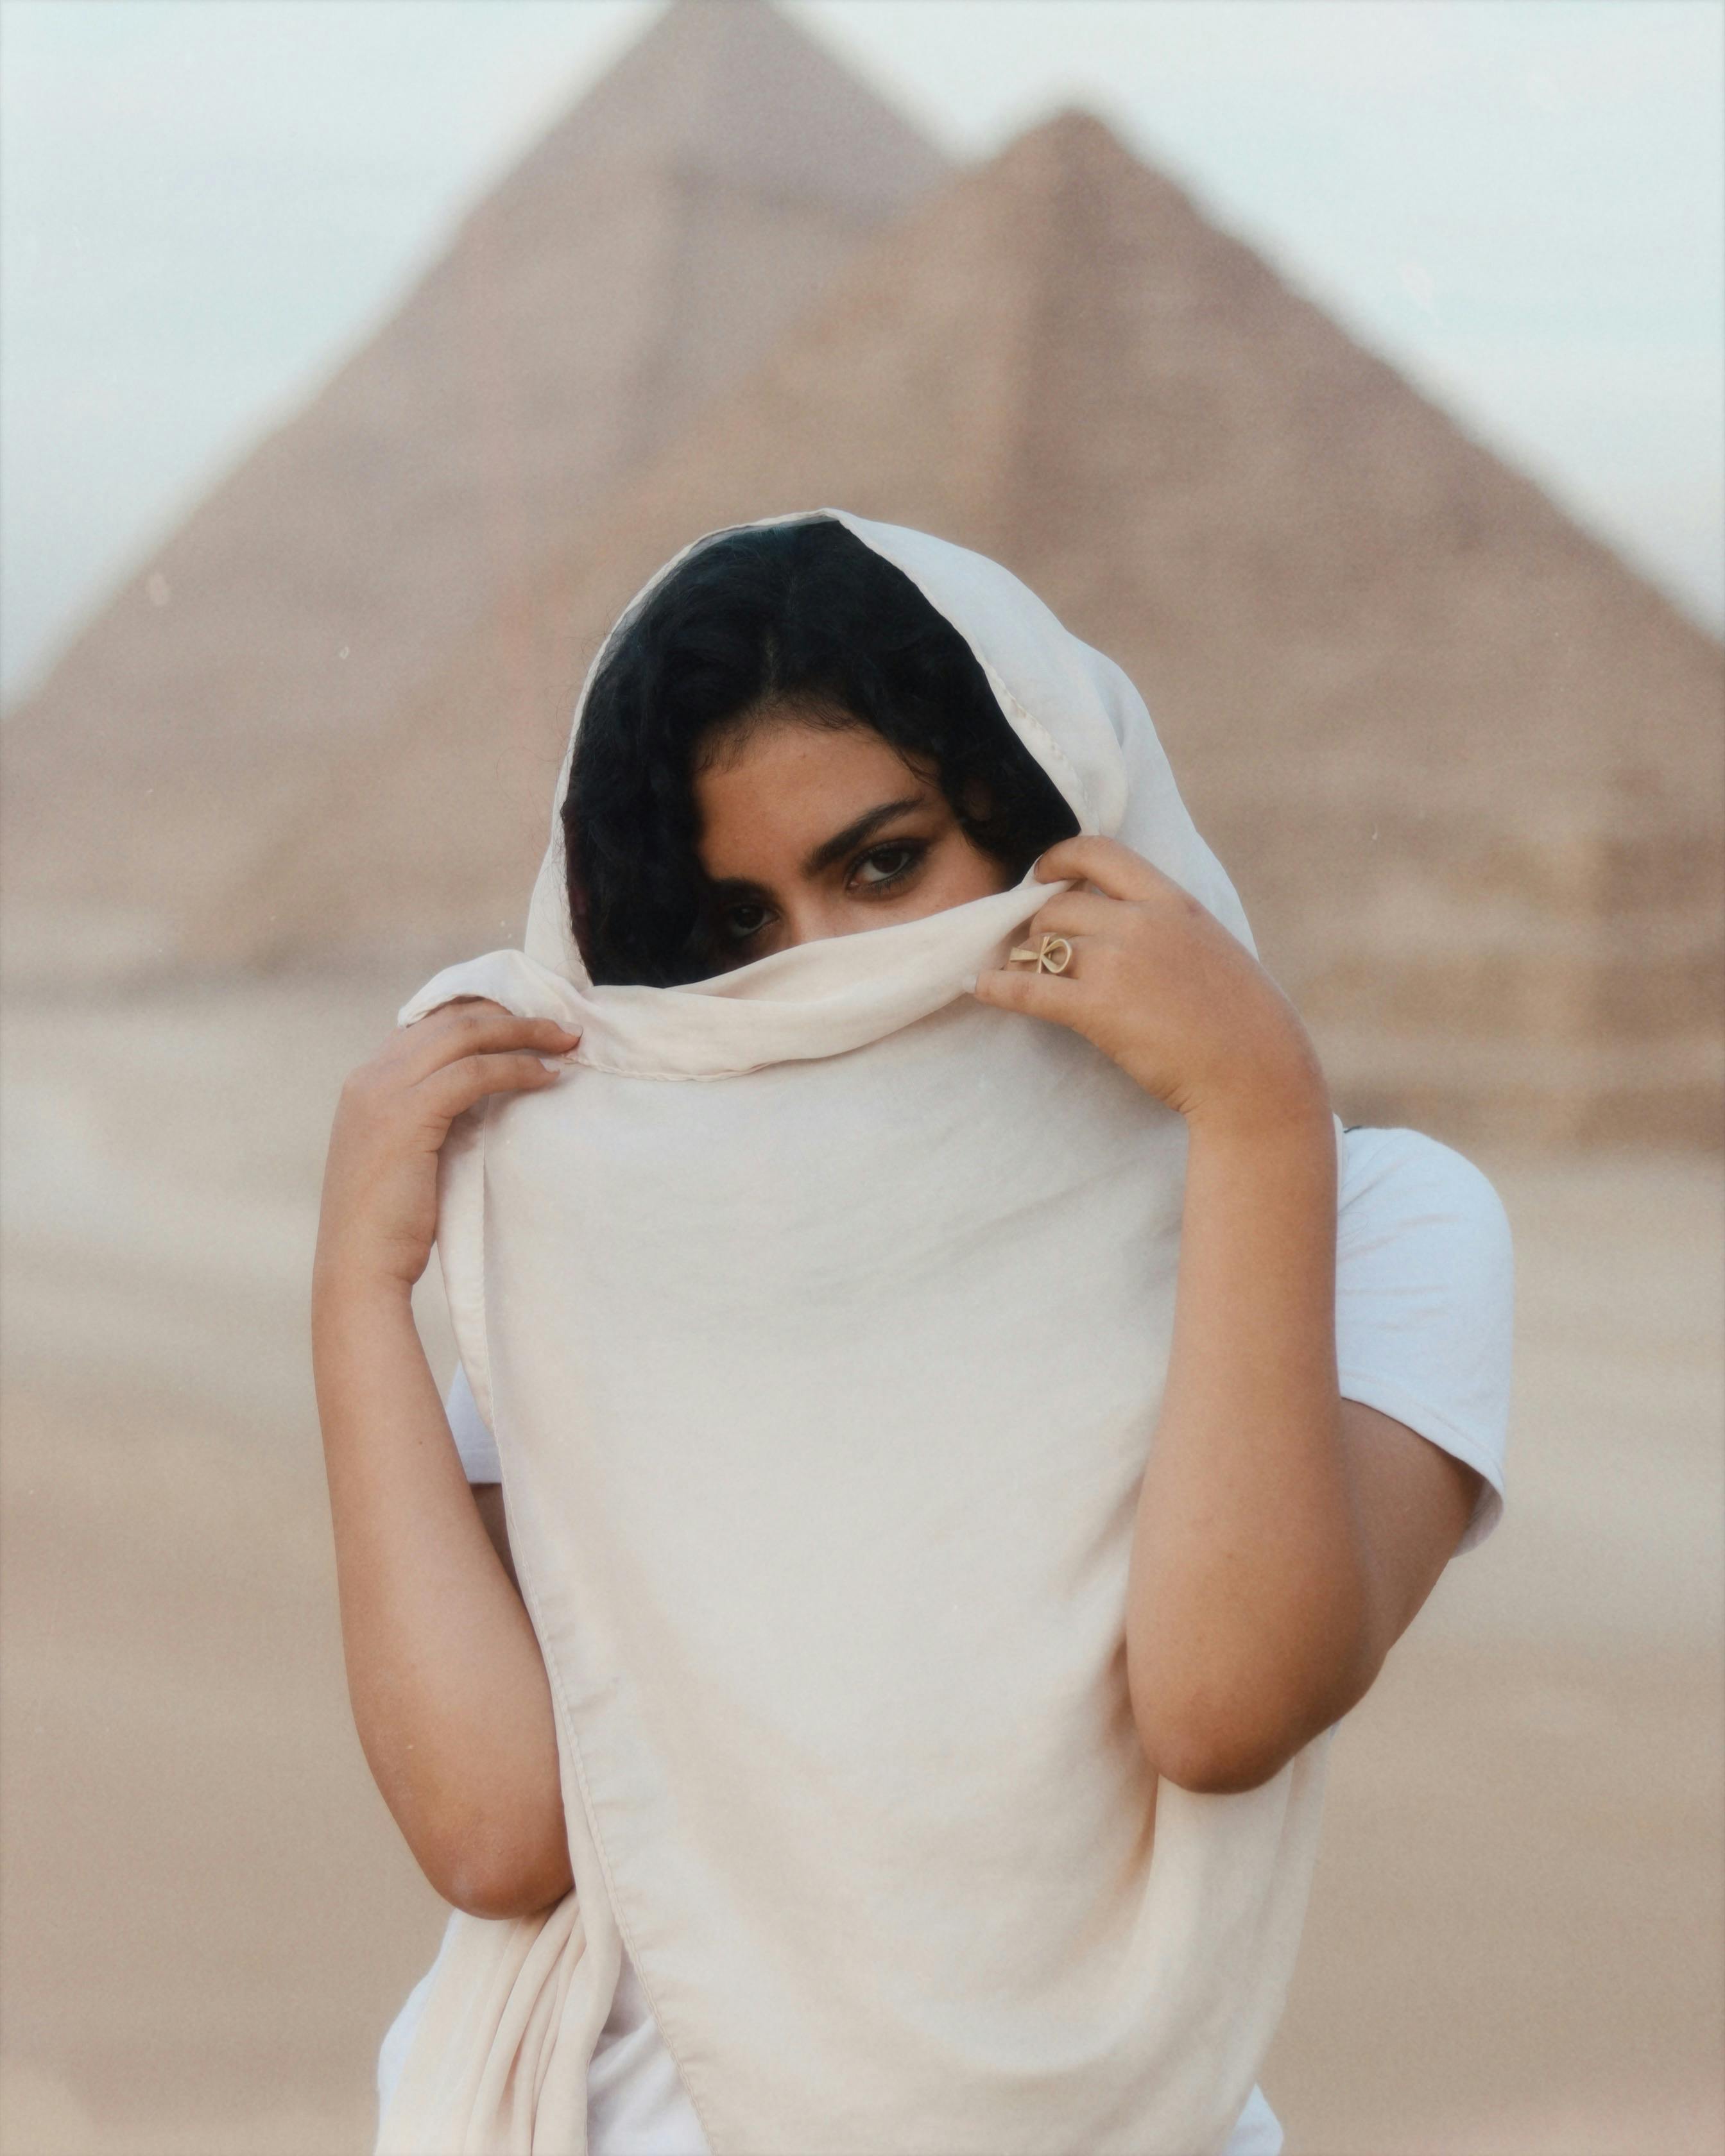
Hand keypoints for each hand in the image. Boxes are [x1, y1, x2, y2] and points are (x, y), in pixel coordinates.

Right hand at [314, 997, 580, 1293]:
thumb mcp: (408, 1156)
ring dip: (523, 1033)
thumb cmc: (391, 1226)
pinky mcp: (407, 1115)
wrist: (360, 1268)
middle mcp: (370, 1077)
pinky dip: (515, 1068)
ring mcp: (383, 1092)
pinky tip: (547, 1077)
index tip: (527, 1021)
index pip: (429, 1026)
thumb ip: (432, 1118)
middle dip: (510, 1015)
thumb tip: (485, 1099)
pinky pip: (473, 1073)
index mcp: (367, 1084)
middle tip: (561, 1025)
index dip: (481, 1016)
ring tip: (566, 1041)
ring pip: (464, 1036)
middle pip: (450, 1020)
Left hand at [971, 836, 1327, 1130]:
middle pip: (1060, 904)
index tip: (1042, 873)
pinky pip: (1028, 988)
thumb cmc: (1243, 1020)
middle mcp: (1140, 922)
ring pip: (1043, 943)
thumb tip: (1127, 928)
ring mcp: (1117, 963)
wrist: (1255, 1070)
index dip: (1060, 858)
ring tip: (1015, 971)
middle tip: (1034, 949)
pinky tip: (981, 987)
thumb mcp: (1212, 949)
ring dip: (1023, 957)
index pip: (1102, 853)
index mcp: (1172, 902)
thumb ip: (1169, 930)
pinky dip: (998, 986)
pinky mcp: (1097, 1008)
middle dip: (1038, 925)